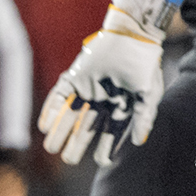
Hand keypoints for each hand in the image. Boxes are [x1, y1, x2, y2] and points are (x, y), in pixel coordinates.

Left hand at [37, 6, 165, 166]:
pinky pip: (59, 95)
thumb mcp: (150, 93)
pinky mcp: (74, 76)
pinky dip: (51, 109)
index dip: (106, 147)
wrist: (133, 34)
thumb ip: (144, 117)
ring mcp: (86, 89)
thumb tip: (138, 142)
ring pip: (69, 115)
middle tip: (69, 159)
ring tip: (52, 148)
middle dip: (76, 144)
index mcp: (119, 107)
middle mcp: (100, 101)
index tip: (103, 161)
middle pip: (86, 127)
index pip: (110, 132)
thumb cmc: (145, 63)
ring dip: (60, 131)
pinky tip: (45, 125)